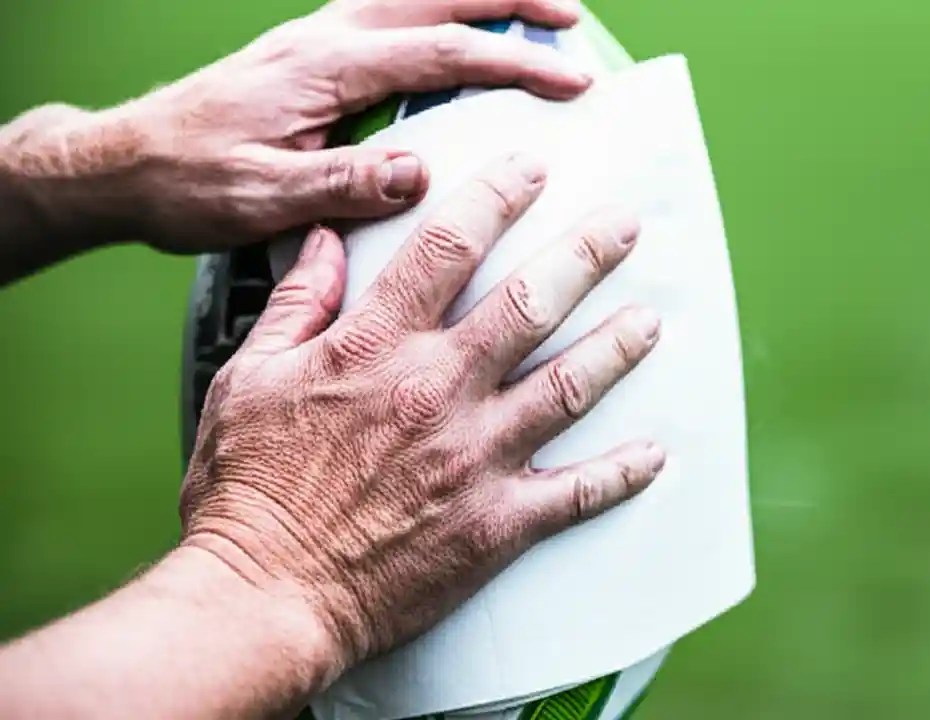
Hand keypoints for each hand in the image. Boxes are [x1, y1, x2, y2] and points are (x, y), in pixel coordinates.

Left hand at [1, 0, 590, 258]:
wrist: (127, 162)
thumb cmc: (188, 182)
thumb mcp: (261, 198)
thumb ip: (341, 184)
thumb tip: (418, 174)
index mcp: (323, 69)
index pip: (439, 53)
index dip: (513, 64)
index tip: (570, 80)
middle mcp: (325, 38)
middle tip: (573, 14)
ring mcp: (318, 38)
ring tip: (535, 8)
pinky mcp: (314, 52)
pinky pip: (393, 13)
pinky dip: (440, 10)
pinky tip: (460, 29)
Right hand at [178, 154, 664, 681]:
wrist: (264, 594)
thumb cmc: (248, 492)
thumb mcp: (249, 378)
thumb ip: (298, 305)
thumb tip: (322, 244)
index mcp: (377, 348)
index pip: (448, 247)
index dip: (498, 198)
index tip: (532, 172)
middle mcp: (437, 390)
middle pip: (530, 304)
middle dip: (586, 256)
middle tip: (623, 228)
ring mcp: (474, 456)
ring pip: (569, 386)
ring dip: (617, 348)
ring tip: (650, 322)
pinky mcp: (496, 522)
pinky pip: (577, 493)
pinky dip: (622, 474)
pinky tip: (653, 455)